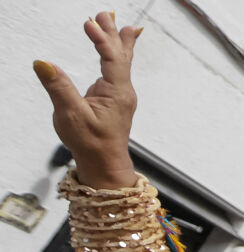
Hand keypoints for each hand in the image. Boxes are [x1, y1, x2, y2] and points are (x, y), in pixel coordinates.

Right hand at [33, 11, 140, 187]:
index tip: (90, 23)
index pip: (112, 59)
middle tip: (106, 14)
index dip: (101, 39)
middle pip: (120, 56)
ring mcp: (119, 95)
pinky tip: (116, 51)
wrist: (104, 165)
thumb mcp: (71, 116)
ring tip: (118, 23)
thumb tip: (43, 64)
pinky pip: (116, 70)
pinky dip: (115, 55)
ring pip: (120, 62)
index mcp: (117, 93)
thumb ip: (58, 88)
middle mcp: (122, 91)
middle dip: (113, 34)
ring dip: (116, 42)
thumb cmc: (91, 144)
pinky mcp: (113, 99)